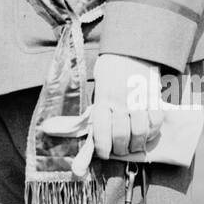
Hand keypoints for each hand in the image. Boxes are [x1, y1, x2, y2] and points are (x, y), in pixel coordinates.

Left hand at [77, 53, 164, 174]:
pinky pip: (155, 122)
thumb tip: (47, 129)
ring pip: (140, 131)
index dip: (102, 148)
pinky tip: (146, 133)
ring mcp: (139, 98)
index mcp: (102, 97)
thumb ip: (78, 116)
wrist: (131, 49)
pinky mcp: (155, 97)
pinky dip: (152, 131)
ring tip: (132, 146)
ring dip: (136, 144)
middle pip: (120, 135)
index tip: (104, 154)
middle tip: (118, 150)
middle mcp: (120, 99)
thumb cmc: (109, 73)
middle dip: (119, 149)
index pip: (100, 130)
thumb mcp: (94, 91)